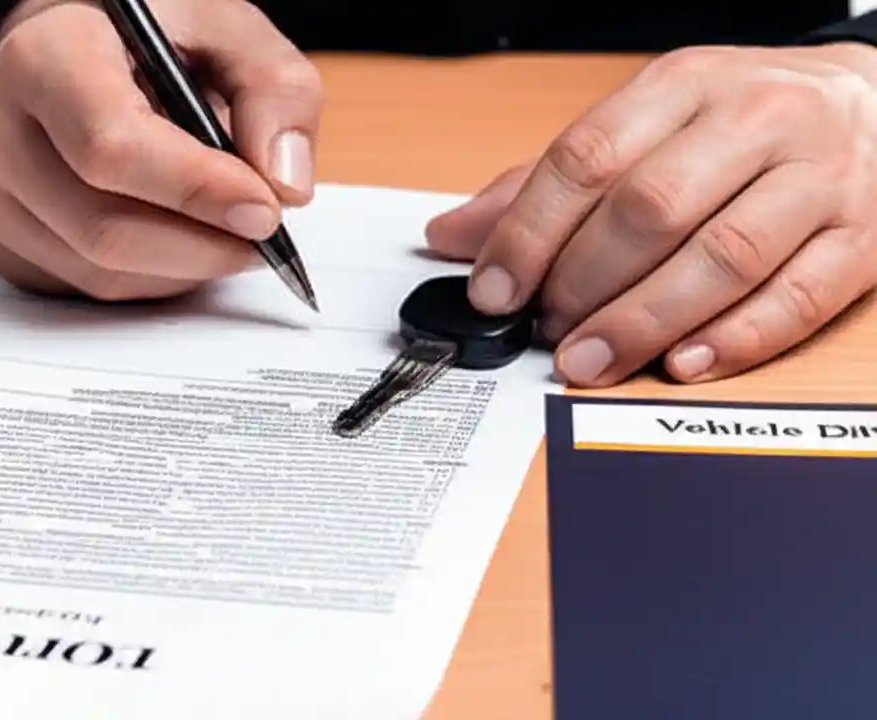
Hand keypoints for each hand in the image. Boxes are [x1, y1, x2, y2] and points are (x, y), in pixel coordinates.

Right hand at [0, 0, 320, 300]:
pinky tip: (172, 240)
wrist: (66, 55)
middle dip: (202, 246)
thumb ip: (273, 89)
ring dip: (181, 268)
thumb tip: (283, 185)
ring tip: (221, 232)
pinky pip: (81, 291)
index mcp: (45, 54)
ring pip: (98, 273)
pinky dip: (147, 280)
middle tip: (261, 238)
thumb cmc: (147, 42)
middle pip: (104, 227)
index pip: (112, 147)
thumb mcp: (224, 31)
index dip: (196, 190)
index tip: (265, 211)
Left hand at [426, 43, 876, 386]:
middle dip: (583, 281)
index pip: (587, 158)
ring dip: (643, 320)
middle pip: (651, 209)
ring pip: (723, 258)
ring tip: (590, 359)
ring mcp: (819, 180)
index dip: (528, 233)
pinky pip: (798, 298)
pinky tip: (682, 364)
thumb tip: (453, 236)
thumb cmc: (744, 122)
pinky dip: (736, 339)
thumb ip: (546, 183)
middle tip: (546, 329)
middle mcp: (755, 122)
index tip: (491, 290)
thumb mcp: (645, 125)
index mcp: (685, 86)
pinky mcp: (864, 239)